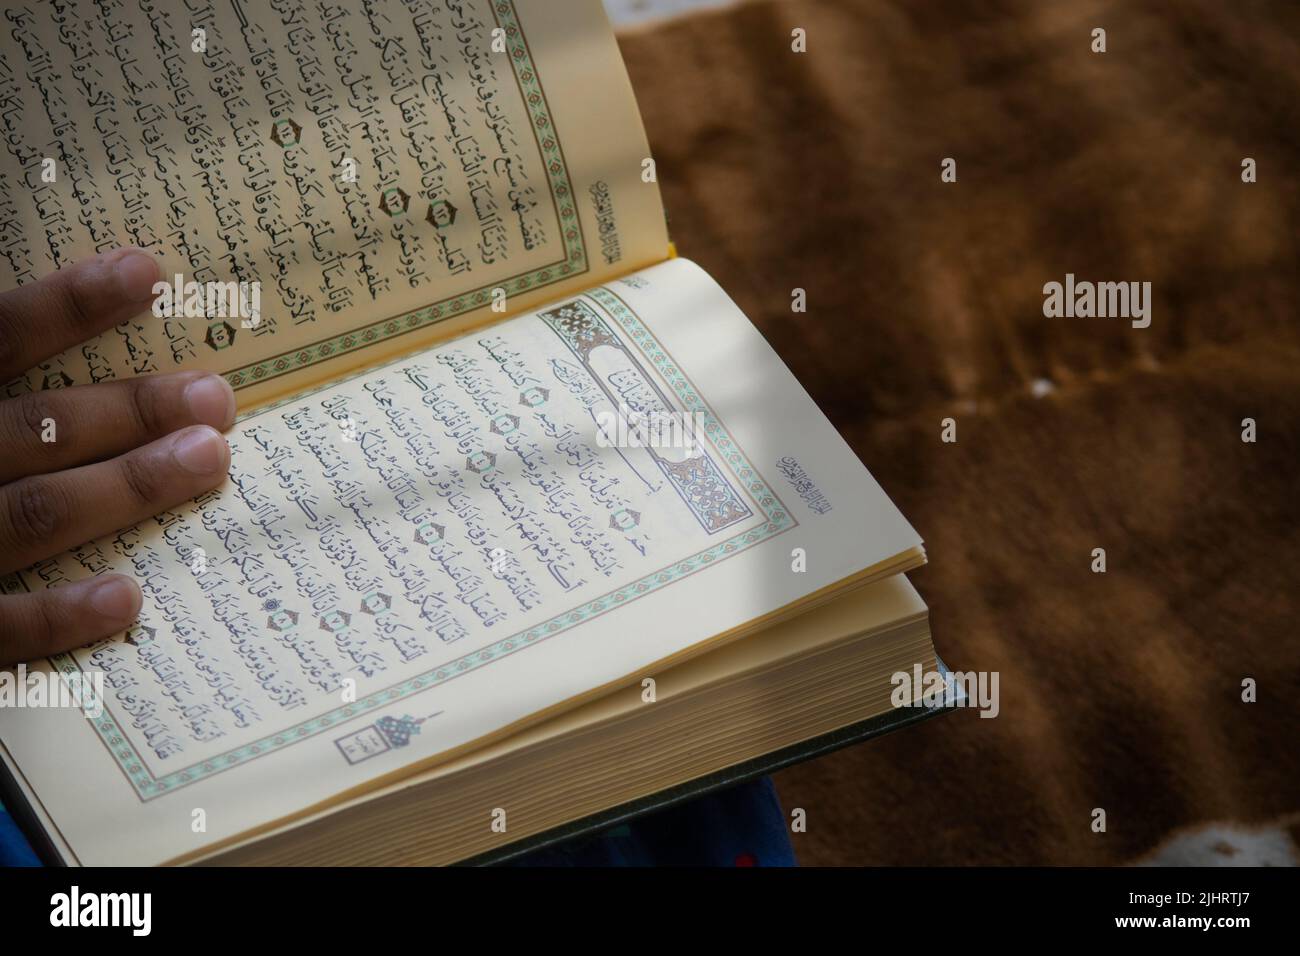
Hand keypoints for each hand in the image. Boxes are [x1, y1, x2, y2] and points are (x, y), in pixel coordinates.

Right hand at [0, 249, 233, 664]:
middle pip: (31, 427)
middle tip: (217, 395)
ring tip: (210, 458)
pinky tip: (126, 598)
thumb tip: (9, 326)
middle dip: (129, 408)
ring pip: (28, 513)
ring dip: (124, 487)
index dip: (65, 304)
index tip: (147, 271)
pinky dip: (54, 617)